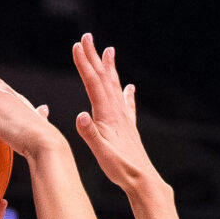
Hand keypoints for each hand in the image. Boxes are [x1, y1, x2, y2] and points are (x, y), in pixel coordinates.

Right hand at [70, 35, 161, 191]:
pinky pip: (127, 105)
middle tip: (87, 37)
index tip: (77, 45)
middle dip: (94, 57)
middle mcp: (117, 112)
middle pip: (103, 78)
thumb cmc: (120, 168)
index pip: (93, 83)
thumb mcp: (101, 153)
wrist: (142, 180)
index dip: (84, 64)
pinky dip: (127, 93)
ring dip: (110, 68)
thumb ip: (90, 134)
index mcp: (107, 115)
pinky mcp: (129, 128)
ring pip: (115, 87)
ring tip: (109, 51)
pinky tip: (130, 88)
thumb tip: (80, 116)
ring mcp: (124, 119)